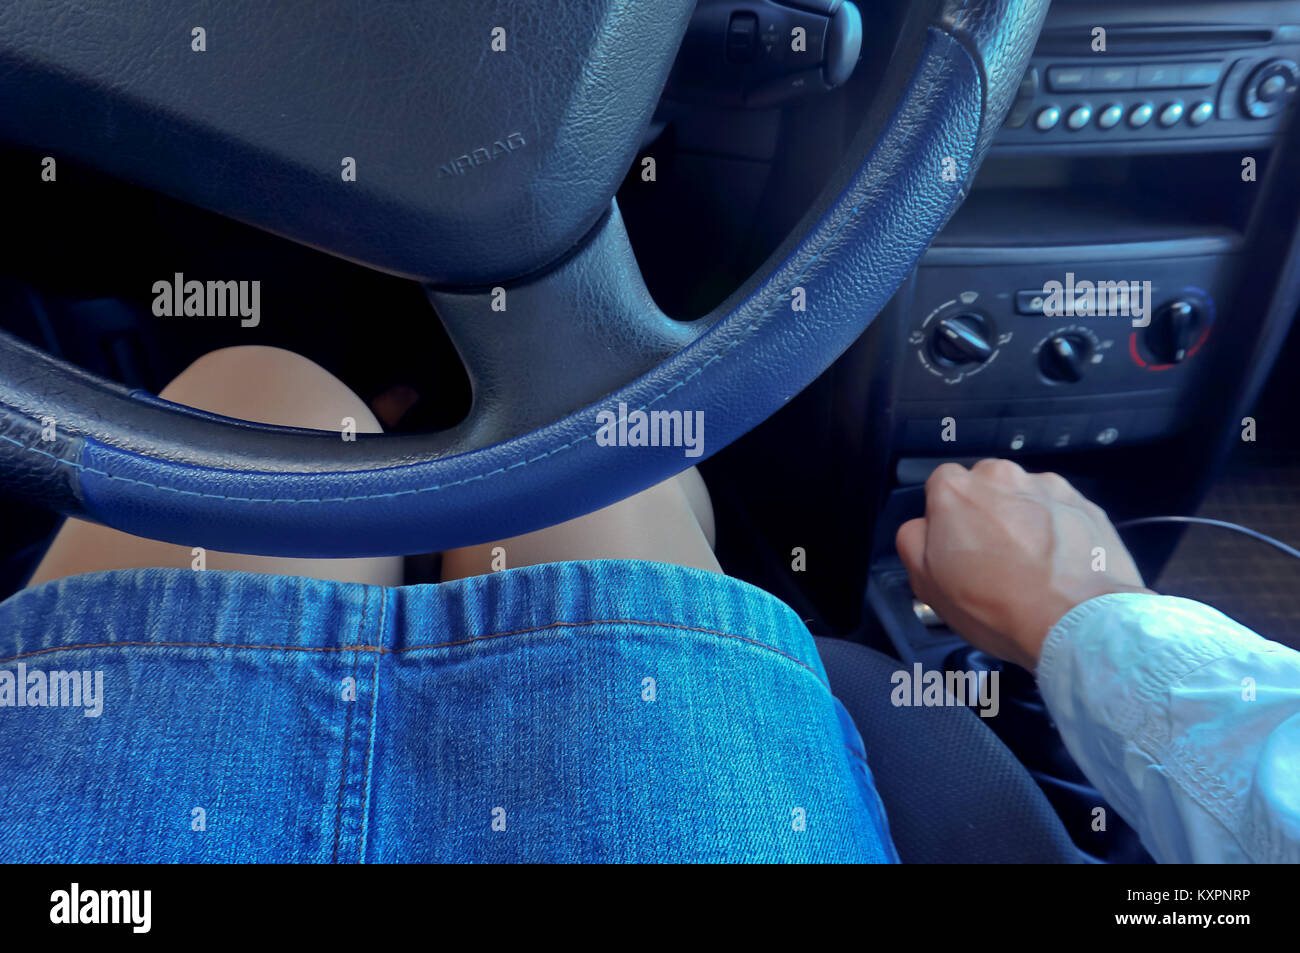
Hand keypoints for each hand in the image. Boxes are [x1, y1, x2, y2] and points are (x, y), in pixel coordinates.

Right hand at [895, 459, 1150, 669]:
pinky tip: (1056, 568)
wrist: (1077, 623)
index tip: (957, 547)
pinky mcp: (1084, 504)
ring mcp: (1047, 487)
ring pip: (1024, 499)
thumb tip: (921, 528)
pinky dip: (1058, 532)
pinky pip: (1060, 512)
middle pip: (984, 488)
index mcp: (955, 490)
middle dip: (986, 516)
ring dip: (1023, 523)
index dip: (947, 520)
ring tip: (1030, 569)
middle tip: (993, 562)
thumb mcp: (927, 584)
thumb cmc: (1002, 607)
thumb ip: (913, 542)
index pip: (940, 487)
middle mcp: (1001, 477)